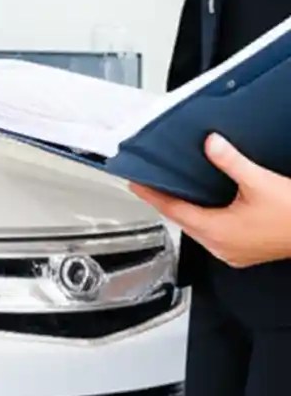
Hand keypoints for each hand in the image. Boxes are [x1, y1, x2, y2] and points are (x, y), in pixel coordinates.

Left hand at [128, 134, 290, 268]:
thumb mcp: (260, 182)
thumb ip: (231, 161)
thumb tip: (211, 143)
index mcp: (217, 231)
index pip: (173, 209)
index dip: (152, 194)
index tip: (135, 183)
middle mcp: (220, 246)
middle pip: (182, 219)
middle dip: (165, 201)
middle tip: (150, 183)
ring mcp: (232, 252)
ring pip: (197, 228)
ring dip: (185, 210)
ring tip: (172, 191)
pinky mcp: (243, 252)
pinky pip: (213, 234)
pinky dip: (203, 219)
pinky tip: (205, 207)